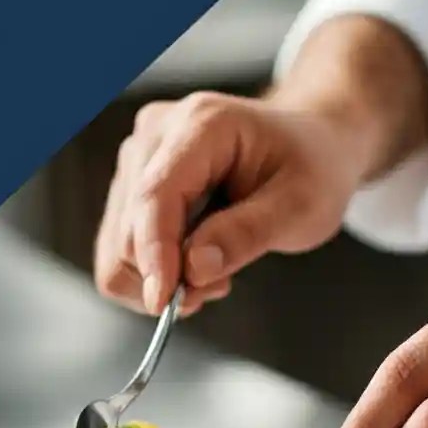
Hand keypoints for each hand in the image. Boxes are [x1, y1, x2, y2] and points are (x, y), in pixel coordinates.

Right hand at [94, 91, 364, 315]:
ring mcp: (137, 159)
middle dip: (164, 274)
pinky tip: (192, 263)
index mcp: (201, 124)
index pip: (156, 195)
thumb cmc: (312, 167)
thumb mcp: (304, 205)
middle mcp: (156, 135)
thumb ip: (247, 234)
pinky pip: (118, 249)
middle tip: (218, 286)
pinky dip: (151, 273)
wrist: (308, 145)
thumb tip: (193, 268)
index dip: (154, 253)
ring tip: (212, 271)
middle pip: (127, 227)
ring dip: (158, 277)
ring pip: (116, 246)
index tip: (165, 302)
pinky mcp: (129, 186)